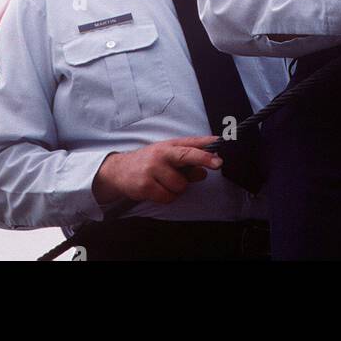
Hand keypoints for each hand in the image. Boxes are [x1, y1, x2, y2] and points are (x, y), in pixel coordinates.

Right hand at [91, 136, 221, 204]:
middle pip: (186, 155)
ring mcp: (153, 169)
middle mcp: (161, 154)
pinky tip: (157, 190)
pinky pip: (168, 197)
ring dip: (177, 189)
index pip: (191, 143)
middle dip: (203, 159)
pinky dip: (167, 197)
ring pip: (180, 185)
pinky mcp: (146, 185)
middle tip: (218, 163)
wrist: (120, 170)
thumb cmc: (150, 163)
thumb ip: (187, 164)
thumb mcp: (168, 158)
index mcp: (169, 145)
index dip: (207, 145)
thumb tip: (204, 172)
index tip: (220, 144)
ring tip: (165, 183)